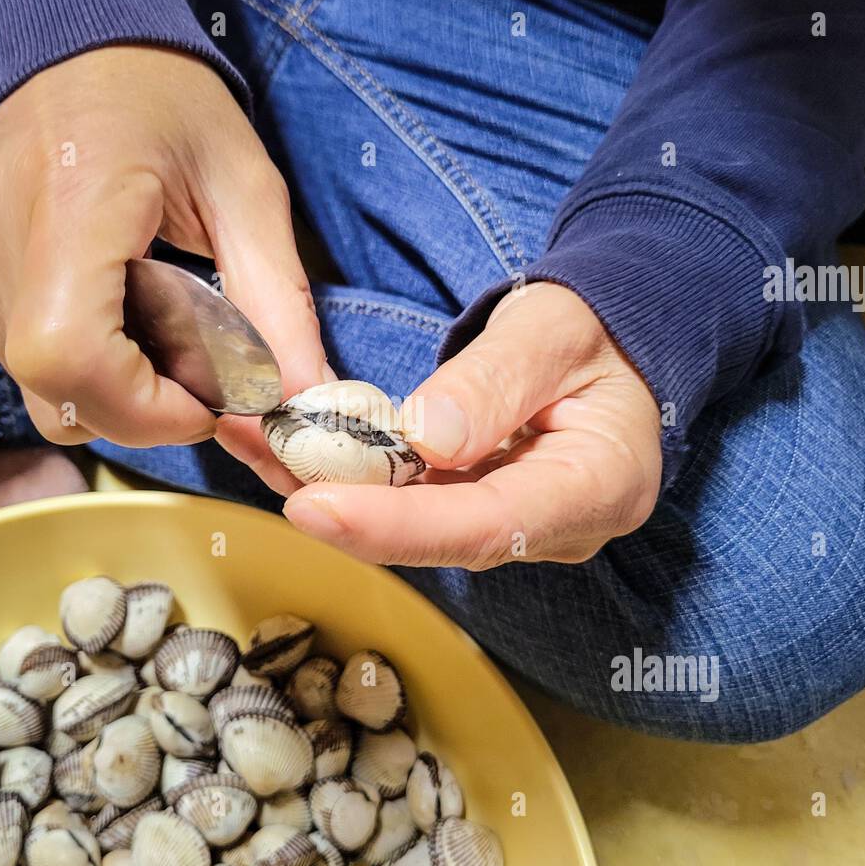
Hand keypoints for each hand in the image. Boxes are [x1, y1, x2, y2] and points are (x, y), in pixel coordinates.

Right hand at [0, 46, 327, 446]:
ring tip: (147, 315)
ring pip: (34, 388)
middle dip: (140, 408)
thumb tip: (303, 405)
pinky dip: (77, 357)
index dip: (144, 409)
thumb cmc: (168, 102)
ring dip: (110, 386)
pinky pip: (14, 356)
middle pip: (52, 393)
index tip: (203, 402)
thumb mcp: (247, 190)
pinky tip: (106, 301)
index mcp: (70, 200)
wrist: (71, 34)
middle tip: (192, 365)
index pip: (72, 357)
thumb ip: (279, 306)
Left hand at [281, 283, 662, 567]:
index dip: (398, 526)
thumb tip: (425, 439)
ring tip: (251, 438)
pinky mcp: (474, 510)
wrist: (613, 342)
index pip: (489, 524)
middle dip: (342, 507)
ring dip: (326, 485)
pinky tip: (283, 445)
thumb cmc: (596, 328)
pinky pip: (404, 503)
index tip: (316, 506)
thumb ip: (495, 381)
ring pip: (410, 524)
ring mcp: (512, 526)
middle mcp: (554, 528)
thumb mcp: (553, 330)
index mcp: (598, 487)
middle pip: (438, 537)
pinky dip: (344, 474)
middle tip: (259, 454)